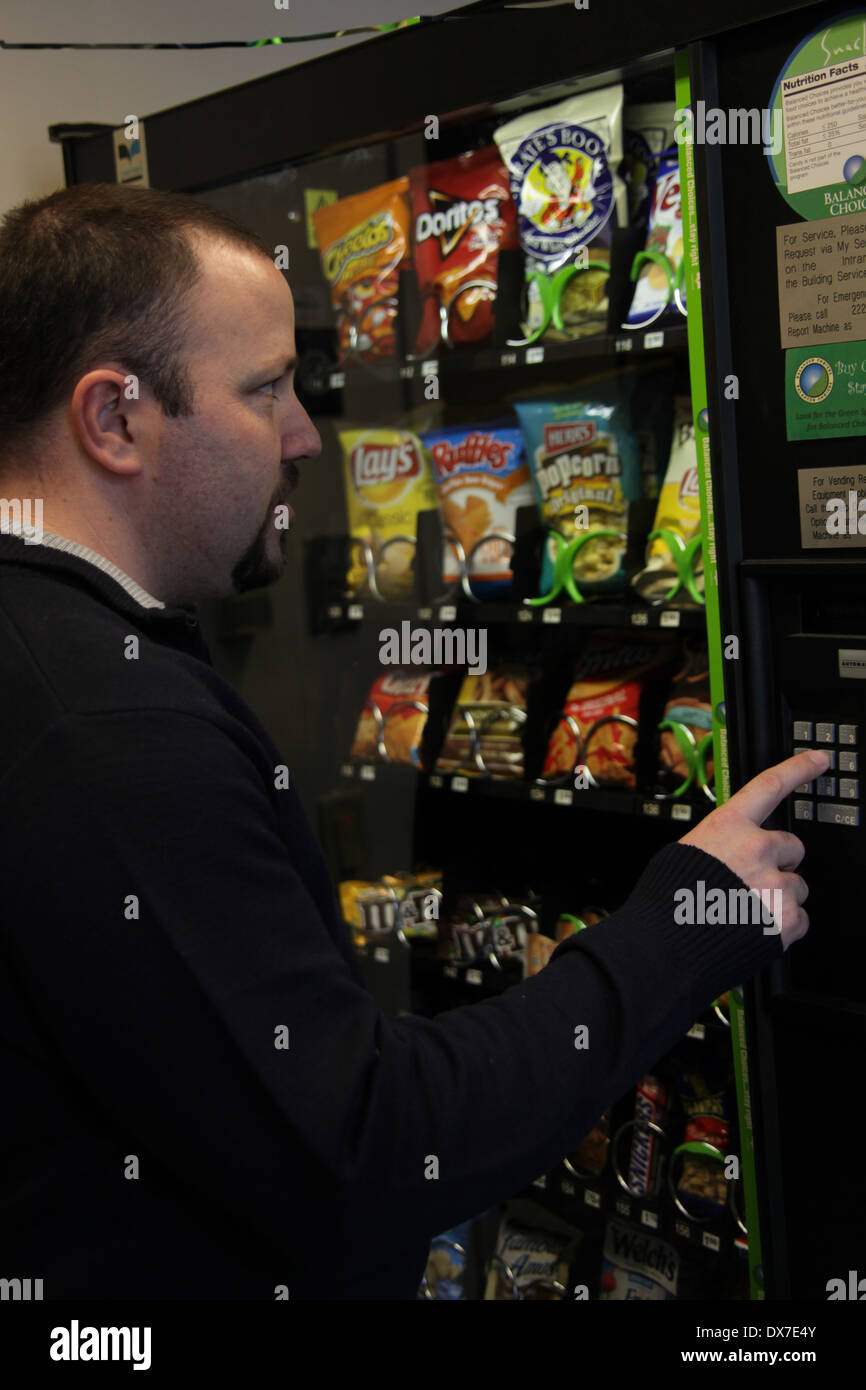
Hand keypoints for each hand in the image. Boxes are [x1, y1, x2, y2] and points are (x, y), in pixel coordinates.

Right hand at [678, 750, 829, 949]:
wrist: (666, 949)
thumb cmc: (667, 904)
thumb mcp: (682, 854)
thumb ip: (718, 845)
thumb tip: (731, 852)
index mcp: (728, 828)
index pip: (770, 786)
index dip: (798, 769)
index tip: (819, 760)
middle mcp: (757, 849)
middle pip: (792, 846)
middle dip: (780, 862)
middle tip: (755, 881)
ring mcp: (775, 884)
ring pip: (797, 885)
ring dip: (780, 897)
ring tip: (747, 911)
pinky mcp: (787, 919)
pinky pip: (800, 918)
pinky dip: (782, 926)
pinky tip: (755, 929)